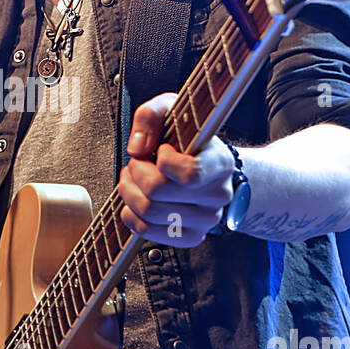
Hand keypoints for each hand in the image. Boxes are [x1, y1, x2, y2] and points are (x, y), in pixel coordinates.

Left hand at [116, 92, 235, 246]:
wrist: (207, 167)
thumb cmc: (188, 140)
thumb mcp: (172, 111)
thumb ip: (151, 115)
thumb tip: (138, 148)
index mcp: (220, 164)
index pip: (190, 173)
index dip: (164, 160)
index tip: (163, 149)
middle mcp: (217, 195)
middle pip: (157, 191)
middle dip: (136, 171)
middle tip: (137, 162)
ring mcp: (206, 220)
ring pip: (148, 212)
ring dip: (129, 192)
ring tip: (133, 179)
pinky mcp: (190, 237)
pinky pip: (147, 232)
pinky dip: (131, 215)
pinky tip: (135, 200)